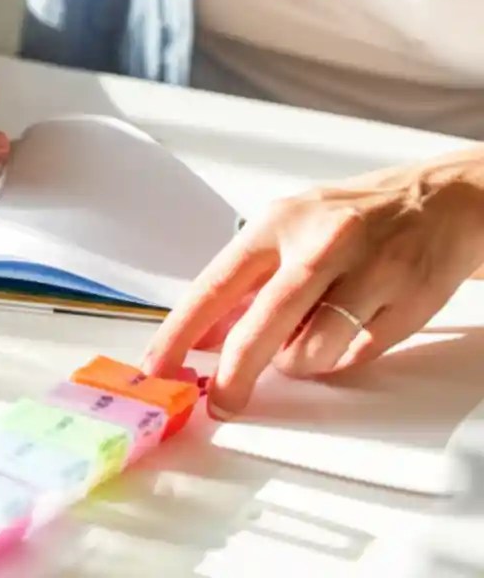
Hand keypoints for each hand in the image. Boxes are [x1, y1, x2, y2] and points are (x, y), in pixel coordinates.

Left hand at [144, 150, 483, 418]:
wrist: (443, 199)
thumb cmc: (354, 220)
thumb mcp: (287, 234)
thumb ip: (244, 286)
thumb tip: (197, 339)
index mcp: (277, 223)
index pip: (214, 285)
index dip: (179, 333)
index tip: (156, 368)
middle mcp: (322, 241)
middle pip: (263, 324)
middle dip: (235, 372)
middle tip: (221, 401)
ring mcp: (369, 269)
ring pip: (311, 350)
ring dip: (299, 361)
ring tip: (312, 334)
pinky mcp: (408, 299)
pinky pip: (355, 355)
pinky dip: (341, 356)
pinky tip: (351, 327)